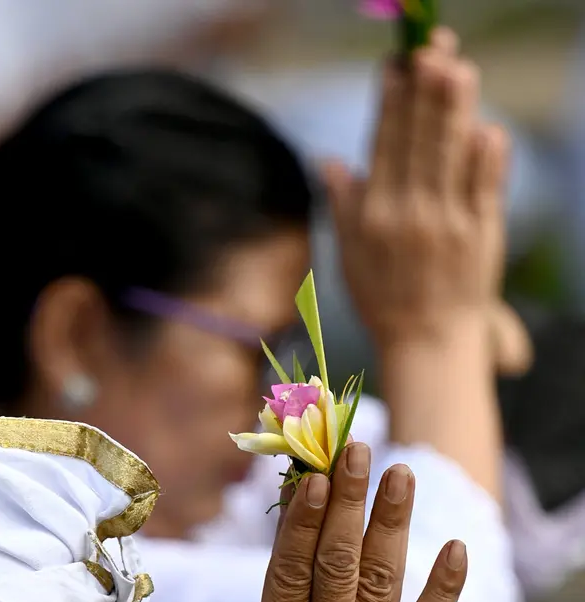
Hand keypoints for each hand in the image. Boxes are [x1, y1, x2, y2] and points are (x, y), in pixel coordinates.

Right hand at [100, 443, 466, 601]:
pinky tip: (457, 546)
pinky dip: (445, 589)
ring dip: (393, 526)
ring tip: (403, 473)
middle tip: (357, 447)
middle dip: (349, 501)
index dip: (301, 523)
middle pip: (337, 563)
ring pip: (383, 583)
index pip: (289, 574)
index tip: (312, 476)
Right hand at [325, 29, 508, 349]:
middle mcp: (407, 215)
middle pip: (417, 139)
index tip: (395, 64)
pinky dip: (485, 159)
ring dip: (453, 109)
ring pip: (450, 155)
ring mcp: (446, 223)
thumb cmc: (385, 300)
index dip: (389, 100)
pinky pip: (484, 188)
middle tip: (431, 47)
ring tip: (457, 68)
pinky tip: (485, 129)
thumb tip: (325, 161)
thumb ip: (342, 204)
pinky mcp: (480, 234)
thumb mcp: (350, 256)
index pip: (381, 143)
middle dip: (424, 90)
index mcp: (373, 215)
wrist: (427, 345)